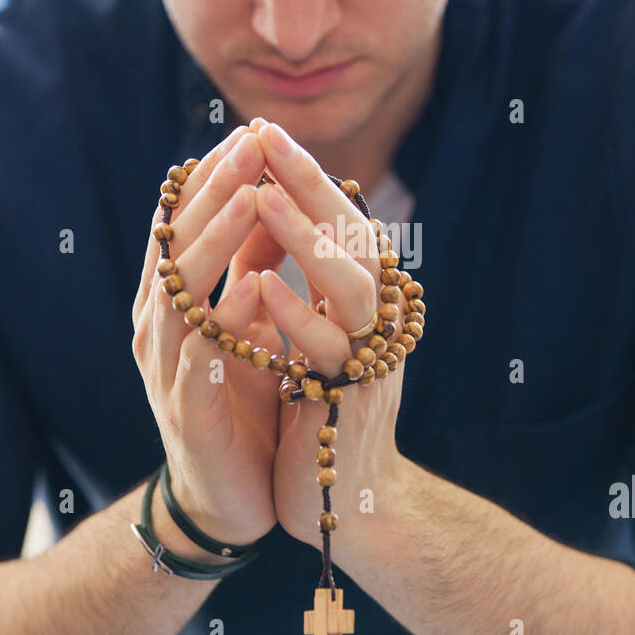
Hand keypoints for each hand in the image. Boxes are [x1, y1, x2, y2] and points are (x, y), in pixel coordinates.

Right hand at [132, 122, 287, 547]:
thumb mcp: (251, 323)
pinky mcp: (188, 416)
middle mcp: (160, 328)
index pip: (186, 224)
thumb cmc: (241, 401)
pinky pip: (201, 362)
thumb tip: (273, 196)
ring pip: (181, 294)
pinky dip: (223, 323)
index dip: (214, 177)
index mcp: (173, 302)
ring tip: (250, 197)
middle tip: (250, 141)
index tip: (250, 130)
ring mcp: (168, 371)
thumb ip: (254, 267)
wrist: (227, 497)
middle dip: (217, 191)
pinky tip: (249, 292)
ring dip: (216, 243)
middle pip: (178, 245)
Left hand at [252, 122, 407, 548]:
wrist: (347, 505)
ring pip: (349, 288)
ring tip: (266, 197)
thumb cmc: (319, 415)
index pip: (338, 223)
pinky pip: (327, 354)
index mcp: (357, 303)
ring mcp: (366, 360)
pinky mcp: (348, 404)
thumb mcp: (303, 335)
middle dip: (309, 184)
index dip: (303, 177)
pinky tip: (262, 287)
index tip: (262, 129)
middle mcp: (372, 323)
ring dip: (306, 241)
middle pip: (353, 237)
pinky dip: (295, 319)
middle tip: (268, 135)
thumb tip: (266, 206)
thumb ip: (295, 279)